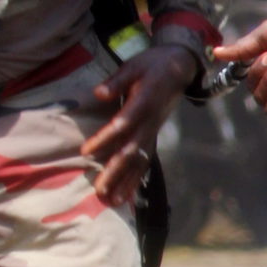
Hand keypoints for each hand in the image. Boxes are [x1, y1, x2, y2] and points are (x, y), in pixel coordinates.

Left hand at [86, 39, 195, 206]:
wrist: (180, 68)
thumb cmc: (153, 65)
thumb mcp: (134, 65)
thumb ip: (116, 81)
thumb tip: (98, 93)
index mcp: (145, 103)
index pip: (123, 125)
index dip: (105, 139)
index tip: (86, 151)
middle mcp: (151, 122)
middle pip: (132, 151)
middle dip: (115, 171)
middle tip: (99, 189)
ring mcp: (154, 131)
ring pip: (139, 161)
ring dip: (126, 182)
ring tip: (111, 201)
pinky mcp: (153, 136)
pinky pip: (145, 161)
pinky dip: (135, 180)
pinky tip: (125, 196)